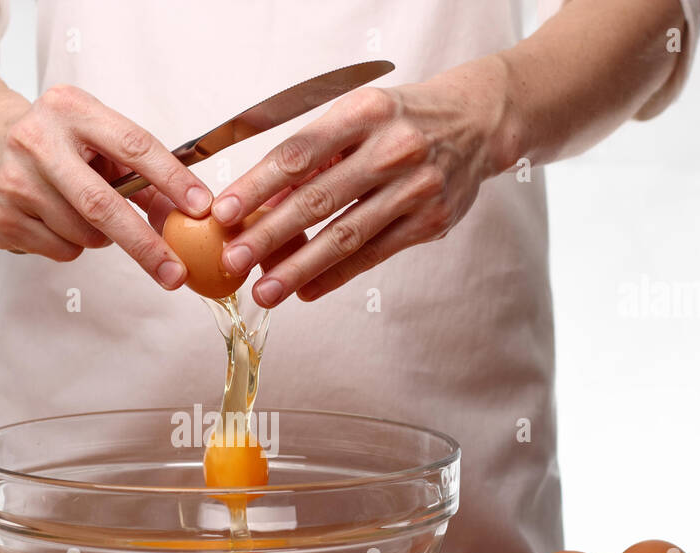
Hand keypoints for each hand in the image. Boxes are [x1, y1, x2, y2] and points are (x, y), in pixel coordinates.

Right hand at [0, 84, 213, 287]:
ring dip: (102, 238)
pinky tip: (55, 220)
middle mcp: (37, 140)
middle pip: (103, 205)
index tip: (201, 207)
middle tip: (174, 272)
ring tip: (85, 214)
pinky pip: (62, 250)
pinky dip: (73, 246)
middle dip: (145, 244)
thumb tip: (189, 215)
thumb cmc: (54, 143)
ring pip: (84, 235)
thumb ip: (139, 172)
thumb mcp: (94, 138)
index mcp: (71, 109)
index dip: (171, 179)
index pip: (133, 145)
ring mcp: (13, 181)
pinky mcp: (0, 217)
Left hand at [210, 57, 515, 306]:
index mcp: (364, 113)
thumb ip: (313, 155)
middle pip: (317, 199)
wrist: (477, 123)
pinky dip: (335, 276)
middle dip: (268, 235)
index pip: (298, 154)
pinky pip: (373, 255)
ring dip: (298, 268)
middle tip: (233, 261)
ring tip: (265, 291)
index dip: (256, 186)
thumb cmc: (401, 120)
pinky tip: (305, 291)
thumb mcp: (357, 116)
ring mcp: (415, 187)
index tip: (222, 213)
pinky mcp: (429, 221)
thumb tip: (261, 202)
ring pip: (345, 236)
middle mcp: (392, 148)